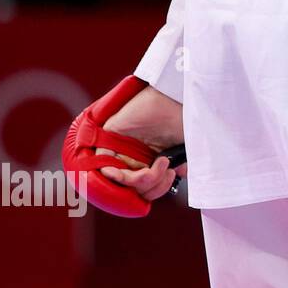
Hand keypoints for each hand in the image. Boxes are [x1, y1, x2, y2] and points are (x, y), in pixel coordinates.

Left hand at [100, 86, 185, 201]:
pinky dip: (114, 175)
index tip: (171, 179)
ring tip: (161, 164)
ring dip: (142, 181)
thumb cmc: (184, 116)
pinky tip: (131, 171)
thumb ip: (179, 167)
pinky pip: (101, 162)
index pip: (144, 187)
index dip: (156, 190)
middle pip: (132, 187)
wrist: (178, 96)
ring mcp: (122, 146)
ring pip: (120, 180)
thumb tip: (177, 181)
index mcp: (149, 158)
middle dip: (153, 188)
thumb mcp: (185, 148)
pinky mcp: (111, 134)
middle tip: (169, 173)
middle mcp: (134, 154)